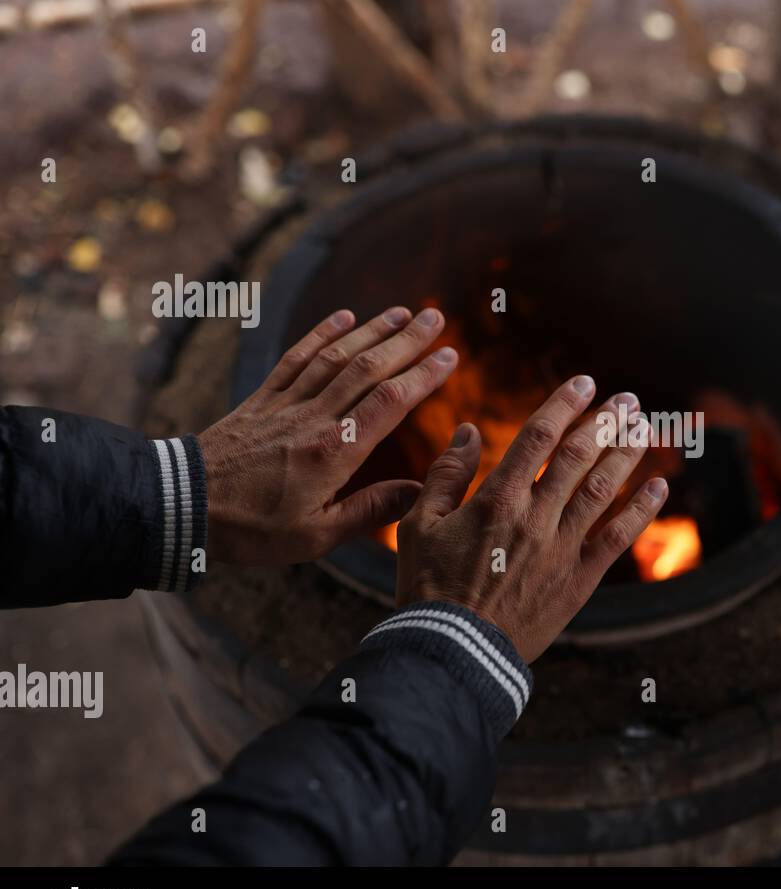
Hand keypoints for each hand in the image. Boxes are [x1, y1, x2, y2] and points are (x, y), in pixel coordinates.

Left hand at [198, 306, 457, 564]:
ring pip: (336, 357)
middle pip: (367, 369)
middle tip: (437, 317)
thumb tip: (418, 492)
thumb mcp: (316, 535)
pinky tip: (343, 317)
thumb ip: (369, 511)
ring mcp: (286, 404)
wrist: (182, 506)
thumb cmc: (251, 529)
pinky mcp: (262, 399)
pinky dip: (321, 334)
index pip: (388, 403)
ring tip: (402, 312)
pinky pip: (296, 358)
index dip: (422, 376)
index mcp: (333, 452)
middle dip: (406, 341)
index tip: (449, 356)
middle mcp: (313, 418)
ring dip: (371, 331)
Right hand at [395, 376, 667, 662]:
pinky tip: (659, 486)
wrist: (455, 652)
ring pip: (603, 489)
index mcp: (496, 499)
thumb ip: (446, 475)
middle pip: (579, 456)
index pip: (539, 437)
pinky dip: (641, 510)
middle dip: (606, 422)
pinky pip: (617, 538)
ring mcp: (562, 549)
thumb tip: (469, 430)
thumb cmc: (429, 589)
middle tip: (628, 399)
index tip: (584, 383)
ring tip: (644, 428)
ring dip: (627, 454)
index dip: (565, 405)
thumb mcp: (418, 525)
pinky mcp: (580, 580)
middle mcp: (536, 517)